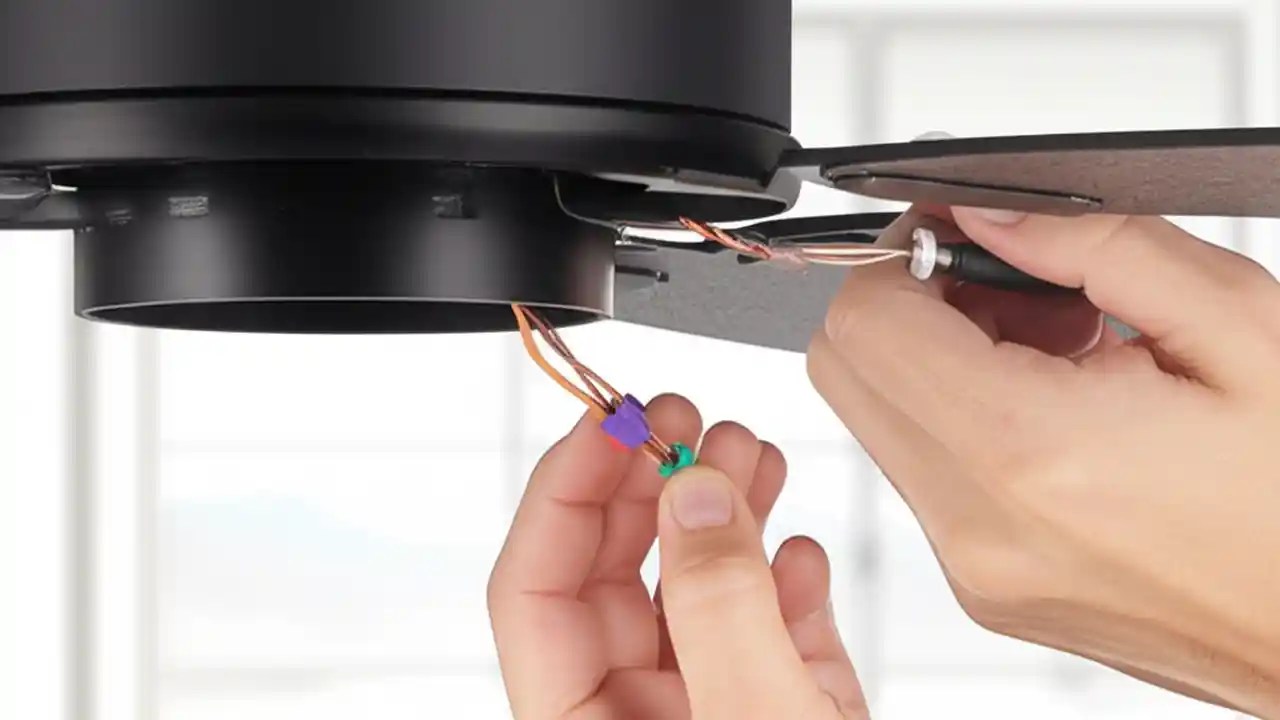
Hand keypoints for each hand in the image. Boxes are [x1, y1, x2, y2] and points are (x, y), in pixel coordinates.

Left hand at [488, 395, 866, 718]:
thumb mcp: (752, 716)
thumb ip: (720, 606)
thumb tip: (694, 494)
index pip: (531, 591)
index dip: (563, 491)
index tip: (606, 420)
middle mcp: (640, 713)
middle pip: (612, 571)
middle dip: (649, 479)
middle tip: (683, 416)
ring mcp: (712, 707)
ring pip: (691, 587)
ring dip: (720, 509)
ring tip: (748, 451)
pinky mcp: (782, 708)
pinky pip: (765, 626)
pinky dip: (785, 576)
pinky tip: (802, 550)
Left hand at [808, 207, 1279, 717]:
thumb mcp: (1236, 326)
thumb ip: (1093, 245)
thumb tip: (985, 213)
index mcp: (1029, 451)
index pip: (866, 322)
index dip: (899, 255)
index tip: (956, 231)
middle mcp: (977, 526)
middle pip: (848, 369)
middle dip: (912, 302)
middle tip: (1019, 286)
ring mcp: (974, 570)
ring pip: (879, 420)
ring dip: (940, 360)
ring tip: (1065, 351)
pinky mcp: (986, 589)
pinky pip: (924, 475)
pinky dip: (964, 420)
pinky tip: (1061, 409)